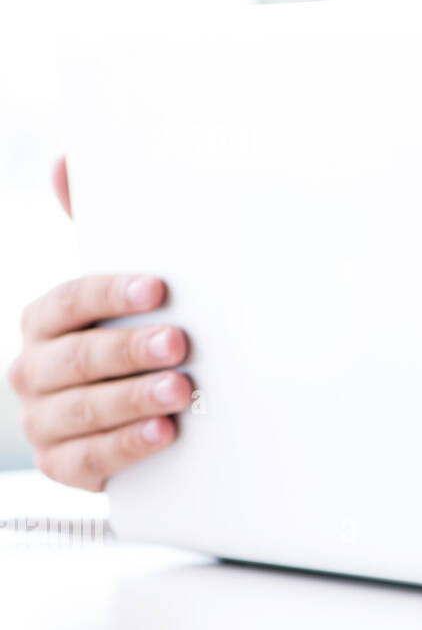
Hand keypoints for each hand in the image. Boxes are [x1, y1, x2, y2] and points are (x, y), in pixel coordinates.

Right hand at [6, 158, 191, 489]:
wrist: (151, 416)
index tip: (158, 288)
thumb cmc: (136, 339)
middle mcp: (33, 371)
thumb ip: (103, 232)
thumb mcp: (127, 294)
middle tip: (179, 343)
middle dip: (128, 350)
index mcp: (44, 322)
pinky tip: (165, 433)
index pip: (66, 302)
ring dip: (133, 399)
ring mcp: (44, 422)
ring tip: (181, 390)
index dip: (108, 293)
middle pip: (75, 358)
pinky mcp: (63, 467)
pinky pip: (89, 461)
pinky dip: (127, 446)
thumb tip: (68, 162)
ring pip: (83, 410)